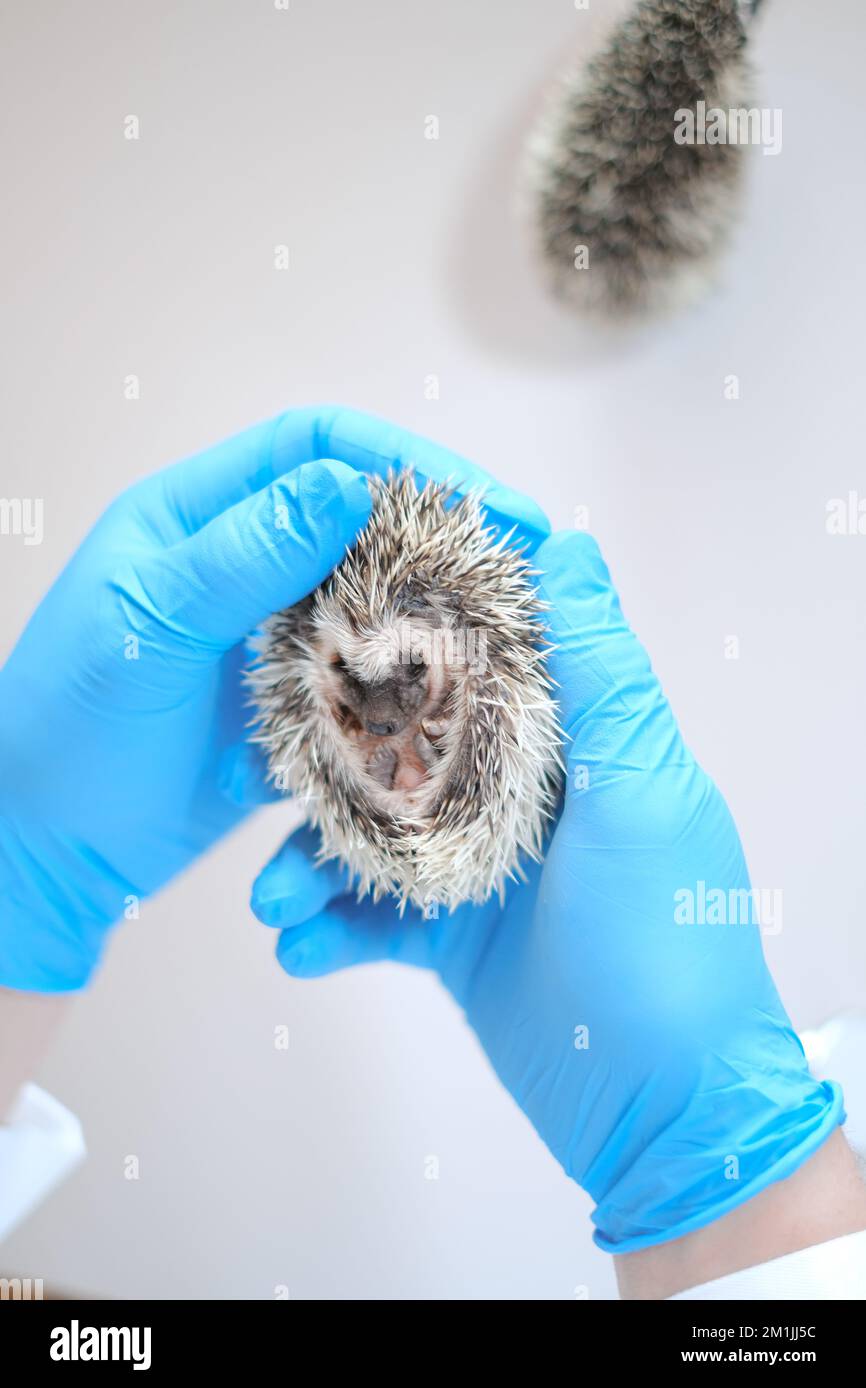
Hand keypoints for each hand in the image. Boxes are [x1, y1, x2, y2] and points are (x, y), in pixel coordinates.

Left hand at [0, 406, 548, 991]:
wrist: (39, 853)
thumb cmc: (62, 730)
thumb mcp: (147, 628)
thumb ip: (242, 556)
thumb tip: (348, 483)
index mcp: (195, 518)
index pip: (314, 449)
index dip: (403, 462)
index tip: (482, 505)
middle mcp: (237, 568)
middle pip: (359, 527)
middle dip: (437, 547)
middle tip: (520, 576)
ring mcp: (260, 641)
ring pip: (368, 611)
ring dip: (426, 627)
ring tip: (503, 646)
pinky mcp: (280, 710)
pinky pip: (355, 690)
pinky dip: (395, 701)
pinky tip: (443, 720)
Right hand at [252, 528, 842, 1253]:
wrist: (665, 1110)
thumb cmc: (672, 938)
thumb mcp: (641, 791)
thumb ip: (603, 673)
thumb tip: (569, 544)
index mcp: (572, 740)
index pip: (485, 654)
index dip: (415, 619)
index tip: (337, 585)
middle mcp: (521, 792)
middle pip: (404, 745)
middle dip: (330, 759)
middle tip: (265, 767)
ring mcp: (479, 866)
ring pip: (371, 837)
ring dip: (310, 862)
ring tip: (269, 898)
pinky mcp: (450, 939)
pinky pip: (371, 920)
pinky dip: (330, 933)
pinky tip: (296, 949)